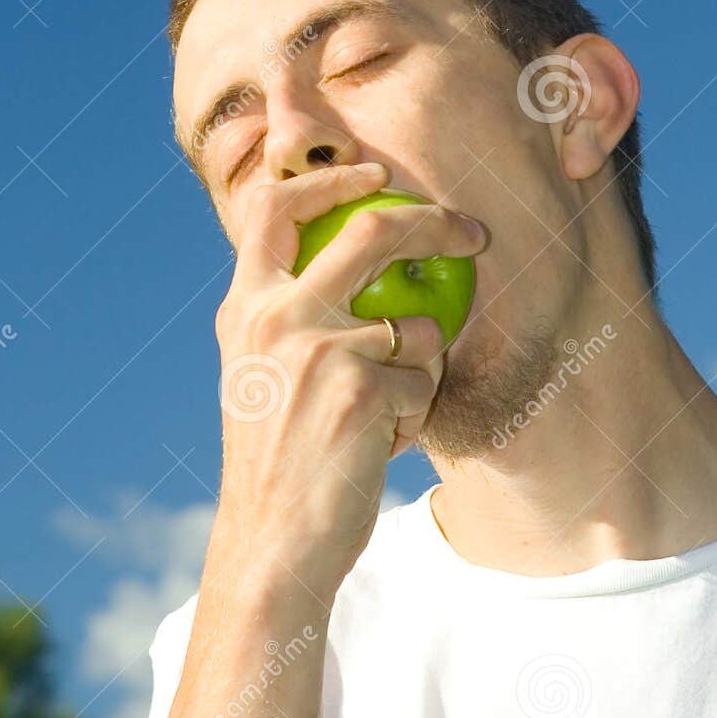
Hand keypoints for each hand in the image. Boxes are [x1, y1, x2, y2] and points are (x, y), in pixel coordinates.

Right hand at [208, 161, 486, 598]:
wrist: (273, 543)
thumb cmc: (277, 464)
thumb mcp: (263, 376)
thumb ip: (290, 319)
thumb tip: (354, 267)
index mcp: (244, 308)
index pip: (276, 208)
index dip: (330, 178)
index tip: (376, 175)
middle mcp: (274, 316)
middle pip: (372, 230)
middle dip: (434, 222)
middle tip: (472, 233)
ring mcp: (318, 349)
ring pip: (416, 325)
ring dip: (422, 371)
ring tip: (384, 418)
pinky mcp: (361, 389)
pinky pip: (424, 382)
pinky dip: (416, 415)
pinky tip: (377, 447)